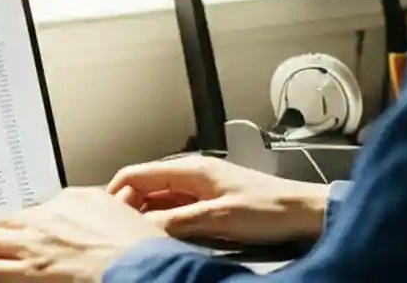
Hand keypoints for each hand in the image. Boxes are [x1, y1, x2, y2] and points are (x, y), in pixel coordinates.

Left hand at [0, 187, 167, 282]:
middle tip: (7, 251)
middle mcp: (48, 218)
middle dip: (2, 236)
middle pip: (3, 219)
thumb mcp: (128, 216)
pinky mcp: (28, 273)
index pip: (37, 207)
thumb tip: (118, 202)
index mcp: (74, 200)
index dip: (33, 226)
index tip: (35, 236)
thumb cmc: (142, 251)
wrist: (144, 272)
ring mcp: (34, 245)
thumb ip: (114, 207)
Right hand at [107, 155, 327, 244]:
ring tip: (135, 237)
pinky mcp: (212, 203)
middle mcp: (193, 174)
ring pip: (160, 200)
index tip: (102, 214)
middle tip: (116, 231)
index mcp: (192, 169)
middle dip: (127, 206)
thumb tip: (142, 226)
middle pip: (145, 187)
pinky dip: (165, 222)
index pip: (137, 173)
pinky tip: (163, 237)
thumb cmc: (270, 209)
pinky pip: (177, 210)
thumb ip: (177, 221)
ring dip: (146, 216)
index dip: (115, 192)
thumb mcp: (218, 218)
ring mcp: (202, 189)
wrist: (305, 212)